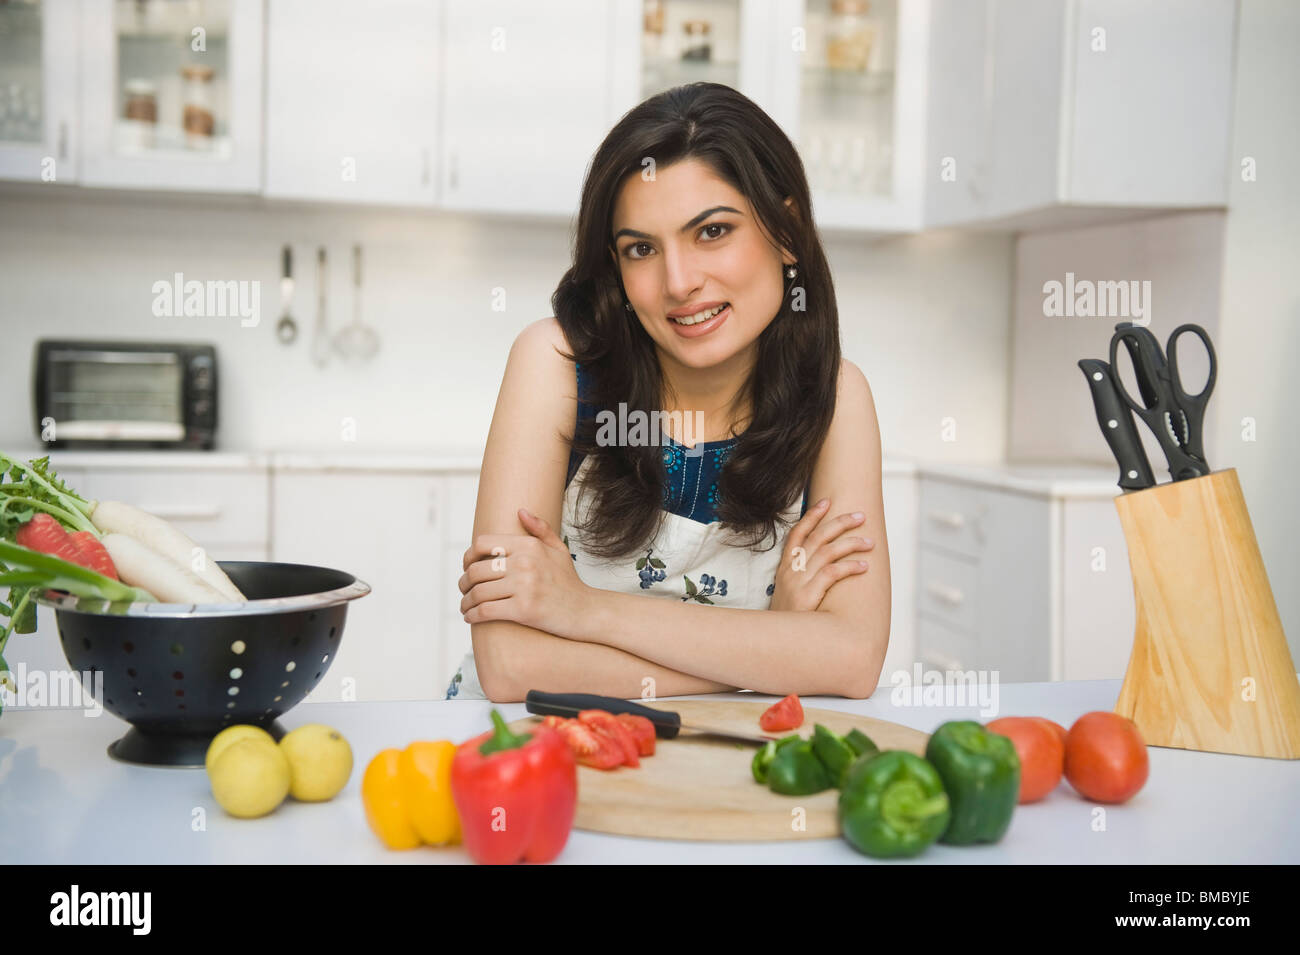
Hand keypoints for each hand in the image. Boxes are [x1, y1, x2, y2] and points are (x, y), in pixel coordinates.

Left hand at [459, 508, 591, 638]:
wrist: (585, 611)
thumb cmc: (569, 582)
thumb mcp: (558, 550)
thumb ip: (540, 529)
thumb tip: (520, 511)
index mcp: (529, 546)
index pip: (483, 543)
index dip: (468, 556)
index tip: (466, 566)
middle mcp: (525, 563)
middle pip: (476, 570)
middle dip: (463, 582)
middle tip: (464, 589)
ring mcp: (524, 587)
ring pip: (478, 592)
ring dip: (465, 601)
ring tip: (465, 606)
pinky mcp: (523, 610)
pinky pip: (485, 611)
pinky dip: (472, 615)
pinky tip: (470, 617)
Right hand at [769, 498, 874, 612]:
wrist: (777, 642)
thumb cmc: (788, 618)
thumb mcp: (789, 593)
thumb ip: (802, 576)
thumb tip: (824, 564)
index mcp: (785, 567)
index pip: (797, 533)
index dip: (812, 516)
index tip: (826, 501)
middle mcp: (791, 570)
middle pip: (817, 537)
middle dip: (839, 523)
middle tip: (860, 516)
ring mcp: (798, 581)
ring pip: (827, 552)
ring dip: (851, 543)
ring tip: (870, 542)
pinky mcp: (808, 595)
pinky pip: (832, 573)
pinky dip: (850, 566)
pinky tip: (864, 566)